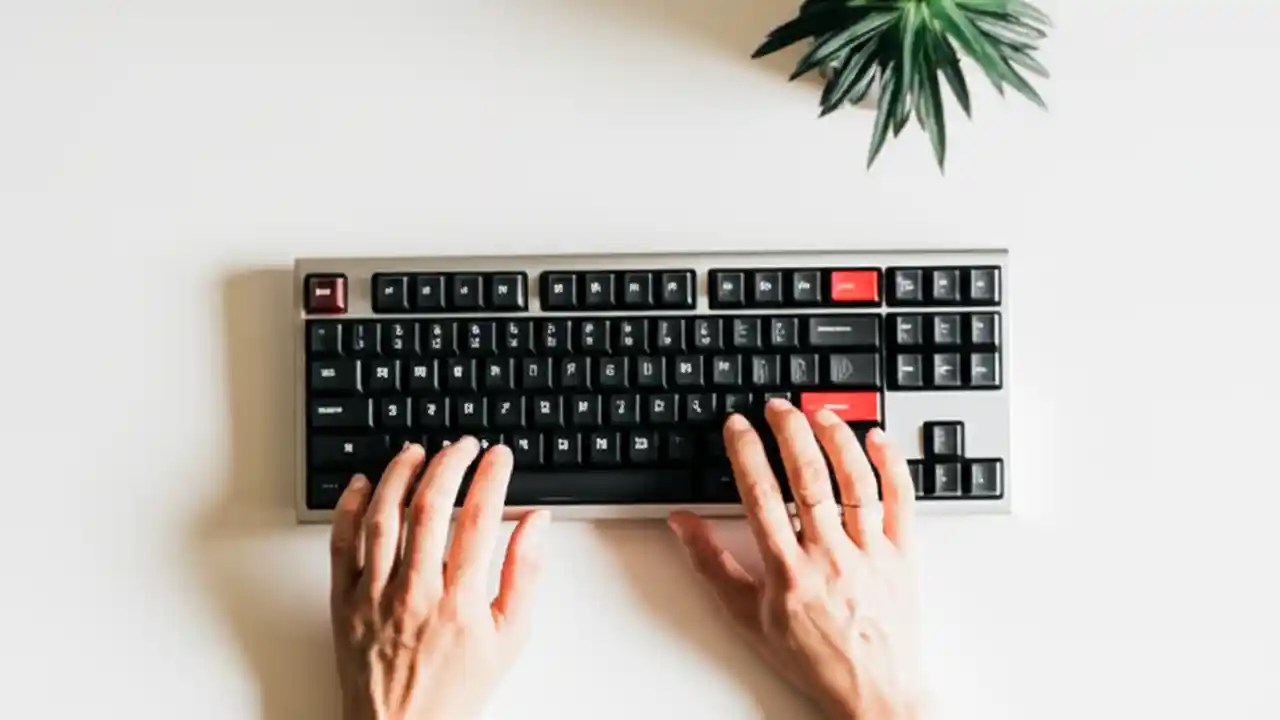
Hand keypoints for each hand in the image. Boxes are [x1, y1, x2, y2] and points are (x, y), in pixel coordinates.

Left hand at [329, 439, 550, 719]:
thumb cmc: (455, 690)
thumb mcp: (509, 637)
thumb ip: (524, 574)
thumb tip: (536, 524)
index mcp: (460, 603)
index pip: (479, 520)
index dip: (492, 477)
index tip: (499, 457)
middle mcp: (414, 594)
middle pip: (430, 508)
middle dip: (449, 463)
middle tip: (462, 446)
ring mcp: (373, 595)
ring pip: (383, 517)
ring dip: (400, 474)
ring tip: (417, 451)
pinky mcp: (343, 602)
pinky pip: (341, 544)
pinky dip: (348, 507)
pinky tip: (362, 484)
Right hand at [669, 400, 925, 719]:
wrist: (873, 693)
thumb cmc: (812, 657)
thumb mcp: (747, 617)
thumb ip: (711, 565)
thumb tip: (682, 523)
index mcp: (788, 571)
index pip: (761, 495)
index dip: (746, 453)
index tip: (737, 426)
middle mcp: (830, 556)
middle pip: (808, 478)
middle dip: (789, 432)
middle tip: (776, 406)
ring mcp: (870, 553)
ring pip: (855, 481)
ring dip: (836, 438)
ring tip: (819, 412)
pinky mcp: (903, 554)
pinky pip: (901, 500)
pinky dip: (891, 464)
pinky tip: (876, 437)